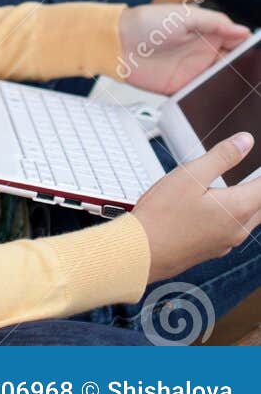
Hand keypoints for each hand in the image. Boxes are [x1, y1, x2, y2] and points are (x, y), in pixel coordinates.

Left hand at [118, 4, 250, 94]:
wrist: (116, 44)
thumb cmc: (145, 22)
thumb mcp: (183, 16)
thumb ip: (214, 23)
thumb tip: (243, 30)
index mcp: (206, 33)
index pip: (236, 43)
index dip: (249, 50)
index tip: (260, 57)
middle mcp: (202, 54)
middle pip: (232, 65)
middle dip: (245, 72)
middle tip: (256, 82)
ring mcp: (193, 72)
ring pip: (220, 83)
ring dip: (231, 88)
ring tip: (247, 97)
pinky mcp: (181, 89)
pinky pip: (201, 97)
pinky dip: (211, 101)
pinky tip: (223, 106)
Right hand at [133, 133, 260, 282]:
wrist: (144, 252)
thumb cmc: (163, 215)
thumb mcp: (191, 175)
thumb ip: (222, 156)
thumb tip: (246, 141)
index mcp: (237, 208)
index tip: (258, 165)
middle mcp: (237, 228)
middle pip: (260, 204)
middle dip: (258, 187)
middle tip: (255, 174)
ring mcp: (226, 242)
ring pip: (249, 218)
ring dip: (250, 201)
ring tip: (244, 186)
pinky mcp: (214, 249)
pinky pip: (234, 229)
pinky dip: (235, 214)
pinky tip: (220, 207)